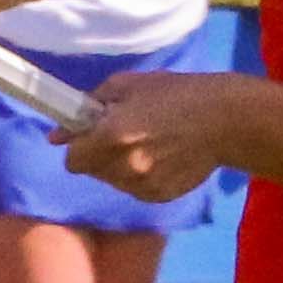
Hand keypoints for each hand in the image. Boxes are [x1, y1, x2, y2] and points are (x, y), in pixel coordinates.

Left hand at [61, 69, 251, 201]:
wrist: (225, 121)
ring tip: (148, 144)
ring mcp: (143, 186)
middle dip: (99, 154)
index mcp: (113, 136)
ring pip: (113, 181)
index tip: (91, 135)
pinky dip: (140, 176)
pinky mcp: (160, 196)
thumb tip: (56, 135)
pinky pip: (135, 189)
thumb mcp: (129, 85)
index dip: (79, 146)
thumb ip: (90, 106)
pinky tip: (162, 157)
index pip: (72, 160)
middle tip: (124, 134)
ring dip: (119, 165)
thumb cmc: (176, 93)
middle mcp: (125, 167)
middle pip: (92, 171)